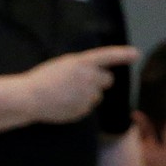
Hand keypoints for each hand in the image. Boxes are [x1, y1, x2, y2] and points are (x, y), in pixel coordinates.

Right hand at [23, 45, 139, 123]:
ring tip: (67, 95)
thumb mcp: (64, 64)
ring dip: (88, 96)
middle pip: (108, 80)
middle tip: (84, 83)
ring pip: (97, 96)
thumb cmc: (44, 78)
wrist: (30, 98)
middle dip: (100, 82)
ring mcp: (86, 95)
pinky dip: (79, 107)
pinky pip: (87, 108)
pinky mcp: (82, 110)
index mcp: (82, 62)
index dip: (123, 55)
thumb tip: (96, 73)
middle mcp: (88, 78)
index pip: (108, 56)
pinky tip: (64, 103)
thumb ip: (82, 66)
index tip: (136, 55)